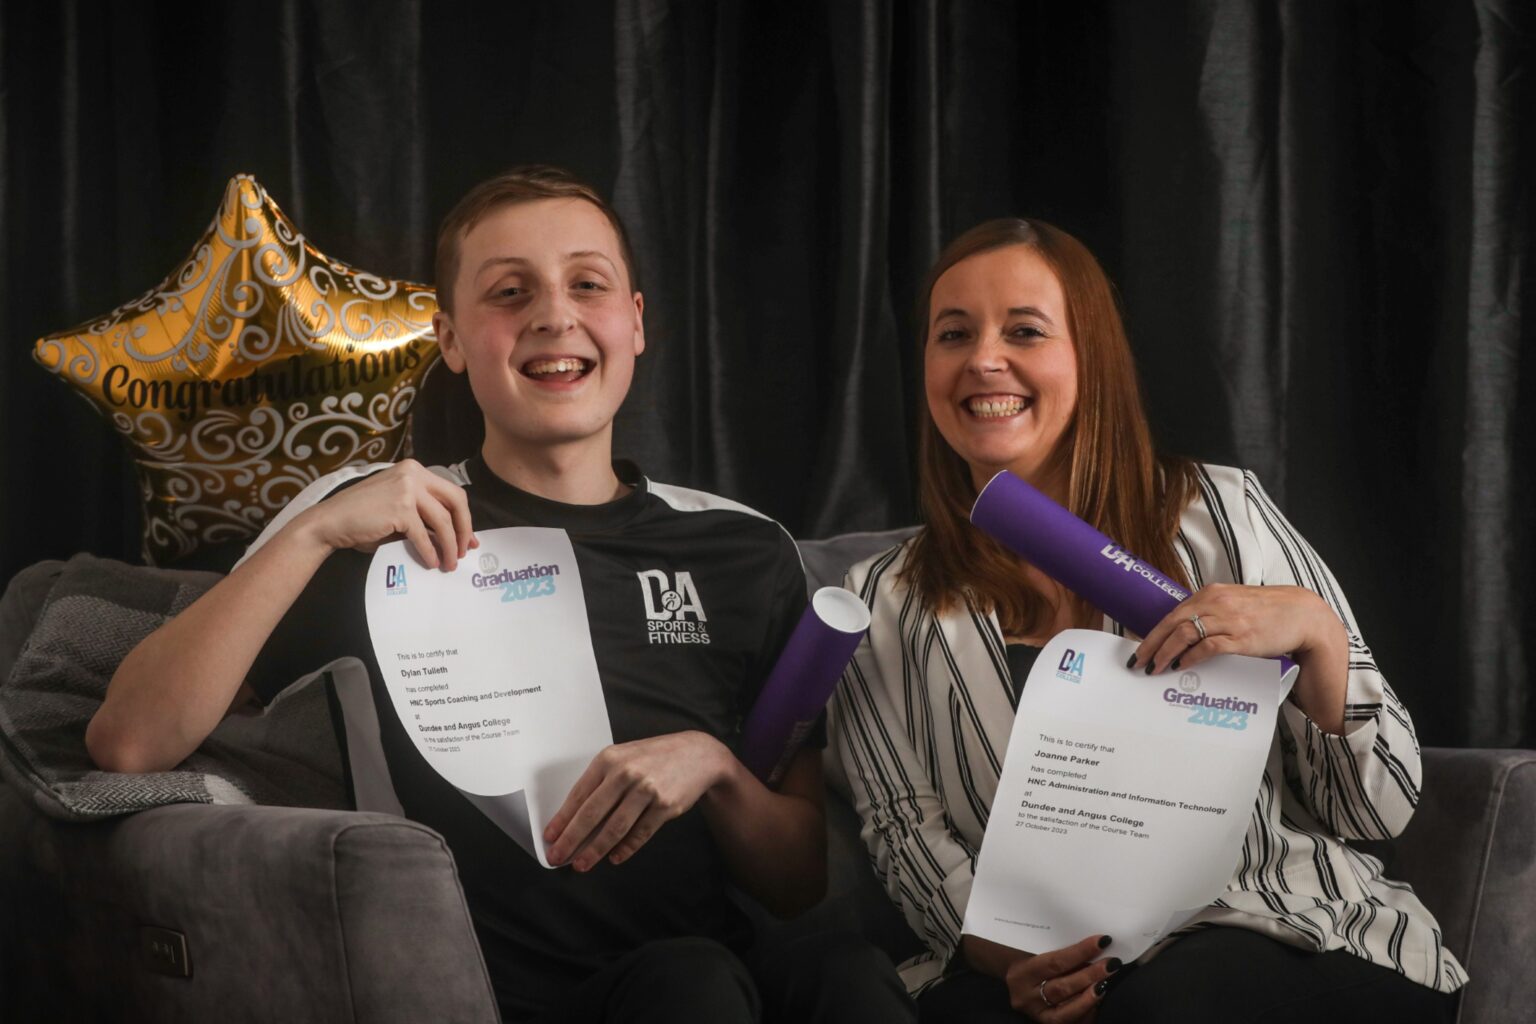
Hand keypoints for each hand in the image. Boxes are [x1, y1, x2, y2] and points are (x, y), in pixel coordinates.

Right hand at [297, 459, 476, 569]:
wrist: (330, 522)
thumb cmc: (362, 518)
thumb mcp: (399, 509)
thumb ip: (423, 515)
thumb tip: (453, 536)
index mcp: (414, 470)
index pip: (451, 492)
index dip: (464, 517)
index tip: (468, 538)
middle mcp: (413, 474)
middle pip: (455, 502)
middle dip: (463, 529)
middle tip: (464, 551)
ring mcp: (407, 489)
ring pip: (442, 521)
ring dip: (449, 546)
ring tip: (450, 563)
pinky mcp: (400, 508)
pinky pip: (423, 535)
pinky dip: (430, 552)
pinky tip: (432, 563)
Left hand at [543, 732, 731, 869]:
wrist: (698, 754)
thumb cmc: (654, 757)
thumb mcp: (624, 757)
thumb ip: (602, 780)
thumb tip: (576, 816)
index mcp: (610, 759)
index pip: (579, 795)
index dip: (562, 819)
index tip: (551, 837)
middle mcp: (626, 773)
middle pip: (592, 814)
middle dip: (571, 840)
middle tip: (558, 856)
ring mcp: (647, 789)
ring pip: (615, 828)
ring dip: (595, 850)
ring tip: (583, 864)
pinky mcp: (665, 805)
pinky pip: (640, 833)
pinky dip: (625, 848)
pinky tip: (614, 857)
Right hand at [1003, 934, 1119, 1021]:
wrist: (1012, 983)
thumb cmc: (1025, 960)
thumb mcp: (1031, 952)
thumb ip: (1054, 949)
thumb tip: (1093, 944)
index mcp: (1021, 974)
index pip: (1054, 963)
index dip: (1080, 952)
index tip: (1102, 941)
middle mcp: (1026, 997)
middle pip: (1062, 988)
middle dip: (1090, 975)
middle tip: (1111, 964)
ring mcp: (1037, 1014)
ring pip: (1067, 1011)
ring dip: (1091, 996)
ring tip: (1107, 982)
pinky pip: (1072, 1021)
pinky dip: (1087, 1011)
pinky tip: (1100, 998)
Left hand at [1128, 583, 1348, 731]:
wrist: (1302, 614)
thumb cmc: (1266, 612)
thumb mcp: (1233, 604)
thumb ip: (1210, 612)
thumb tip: (1184, 631)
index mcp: (1210, 593)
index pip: (1172, 614)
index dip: (1152, 633)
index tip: (1138, 649)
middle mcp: (1215, 602)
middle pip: (1172, 623)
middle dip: (1151, 645)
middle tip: (1138, 663)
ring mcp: (1228, 619)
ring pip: (1185, 634)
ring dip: (1166, 653)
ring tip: (1156, 668)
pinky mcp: (1241, 637)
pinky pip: (1208, 647)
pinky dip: (1191, 657)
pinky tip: (1181, 666)